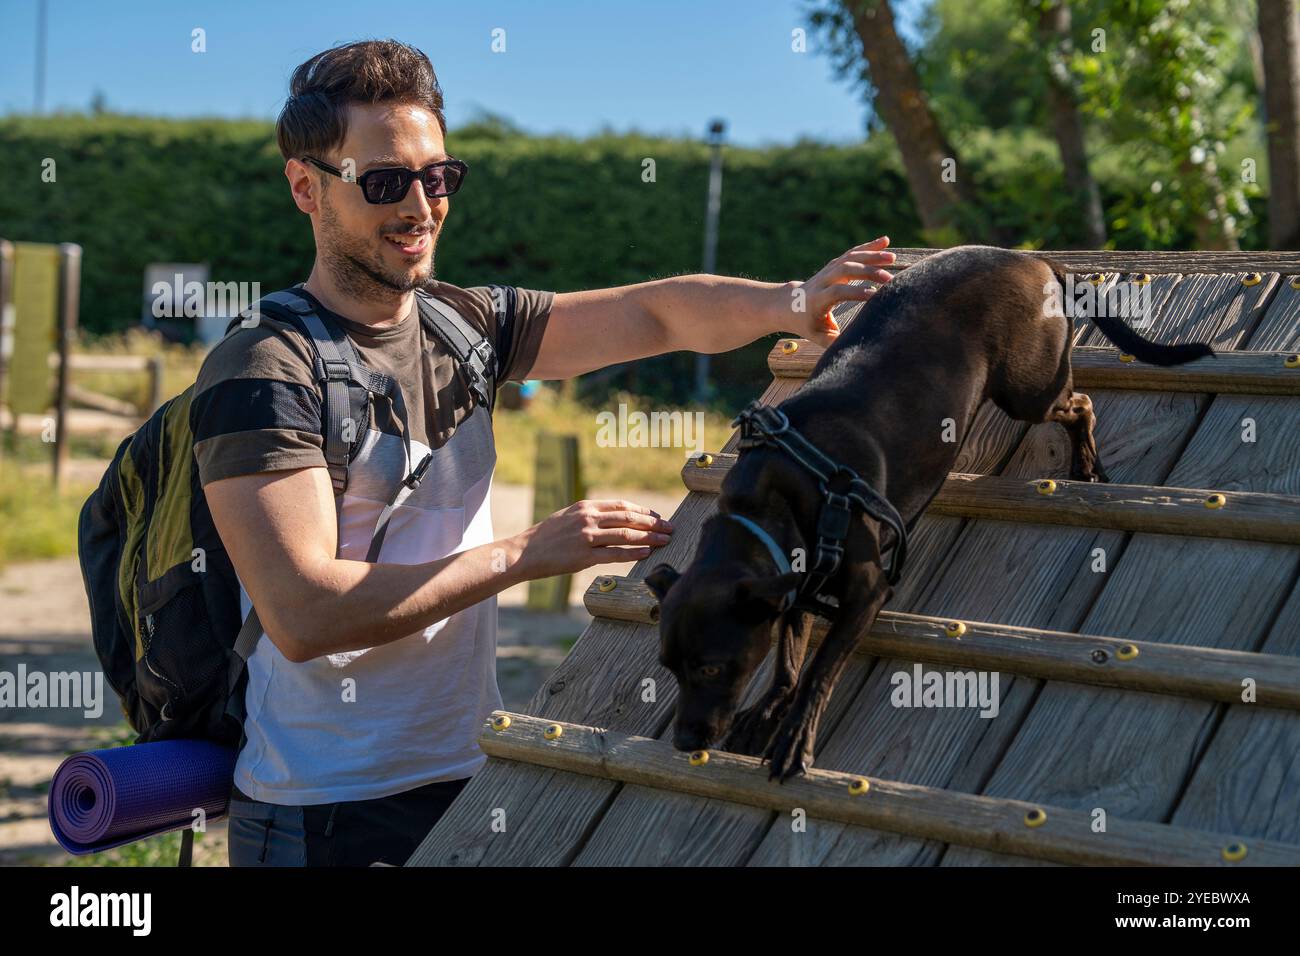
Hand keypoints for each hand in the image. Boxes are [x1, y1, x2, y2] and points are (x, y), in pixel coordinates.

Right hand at [511, 499, 673, 578]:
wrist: (523, 553)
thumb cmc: (545, 538)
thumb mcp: (567, 517)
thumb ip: (589, 517)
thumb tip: (613, 521)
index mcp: (585, 506)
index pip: (622, 505)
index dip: (643, 511)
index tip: (657, 517)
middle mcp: (588, 518)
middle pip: (629, 518)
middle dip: (653, 523)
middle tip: (670, 527)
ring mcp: (586, 537)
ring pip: (626, 535)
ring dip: (649, 538)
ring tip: (665, 541)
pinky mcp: (583, 556)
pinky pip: (614, 554)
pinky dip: (633, 553)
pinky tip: (647, 553)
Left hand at [786, 236, 894, 347]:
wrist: (789, 304)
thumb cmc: (806, 323)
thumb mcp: (815, 335)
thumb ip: (832, 341)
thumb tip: (851, 349)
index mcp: (817, 299)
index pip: (837, 292)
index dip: (855, 292)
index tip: (875, 296)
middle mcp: (822, 281)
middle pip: (845, 270)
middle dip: (867, 272)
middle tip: (890, 279)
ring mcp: (828, 270)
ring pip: (849, 258)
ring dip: (871, 256)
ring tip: (893, 259)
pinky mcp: (834, 264)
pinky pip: (851, 252)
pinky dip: (869, 246)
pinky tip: (885, 241)